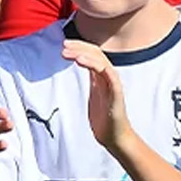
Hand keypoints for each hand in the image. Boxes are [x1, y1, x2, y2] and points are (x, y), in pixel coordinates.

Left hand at [66, 39, 135, 153]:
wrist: (115, 136)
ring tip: (71, 54)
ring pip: (103, 64)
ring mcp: (113, 86)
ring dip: (86, 56)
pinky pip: (111, 79)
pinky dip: (100, 68)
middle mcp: (108, 79)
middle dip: (80, 48)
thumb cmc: (103, 118)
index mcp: (101, 78)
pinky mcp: (116, 97)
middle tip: (64, 45)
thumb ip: (92, 80)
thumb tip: (84, 70)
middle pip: (98, 56)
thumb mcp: (94, 94)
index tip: (65, 44)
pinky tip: (87, 63)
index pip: (93, 55)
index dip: (80, 47)